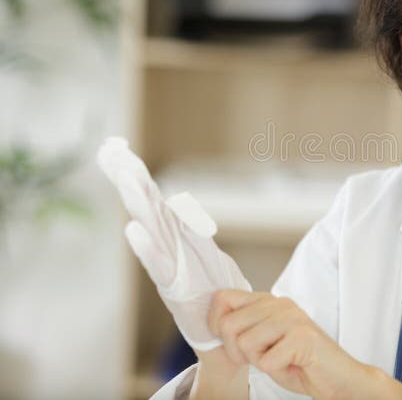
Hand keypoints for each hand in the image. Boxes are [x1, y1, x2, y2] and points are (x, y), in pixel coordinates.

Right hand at [96, 137, 251, 350]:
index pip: (150, 194)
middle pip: (145, 204)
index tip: (113, 145)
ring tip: (125, 177)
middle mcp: (166, 244)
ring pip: (150, 226)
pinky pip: (158, 263)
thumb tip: (176, 202)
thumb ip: (187, 226)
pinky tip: (132, 230)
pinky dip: (146, 247)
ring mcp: (168, 263)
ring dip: (138, 201)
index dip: (132, 170)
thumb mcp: (202, 250)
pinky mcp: (173, 285)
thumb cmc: (210, 288)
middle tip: (109, 151)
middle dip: (127, 177)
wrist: (221, 327)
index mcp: (173, 233)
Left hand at [208, 289, 380, 399]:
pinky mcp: (302, 337)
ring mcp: (292, 318)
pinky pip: (267, 361)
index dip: (216, 324)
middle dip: (238, 352)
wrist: (338, 378)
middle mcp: (280, 303)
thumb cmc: (300, 362)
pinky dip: (276, 370)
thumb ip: (245, 327)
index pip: (222, 298)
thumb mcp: (265, 340)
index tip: (232, 343)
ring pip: (245, 344)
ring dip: (260, 361)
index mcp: (269, 301)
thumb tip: (214, 325)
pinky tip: (292, 365)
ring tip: (280, 359)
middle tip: (262, 358)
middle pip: (229, 325)